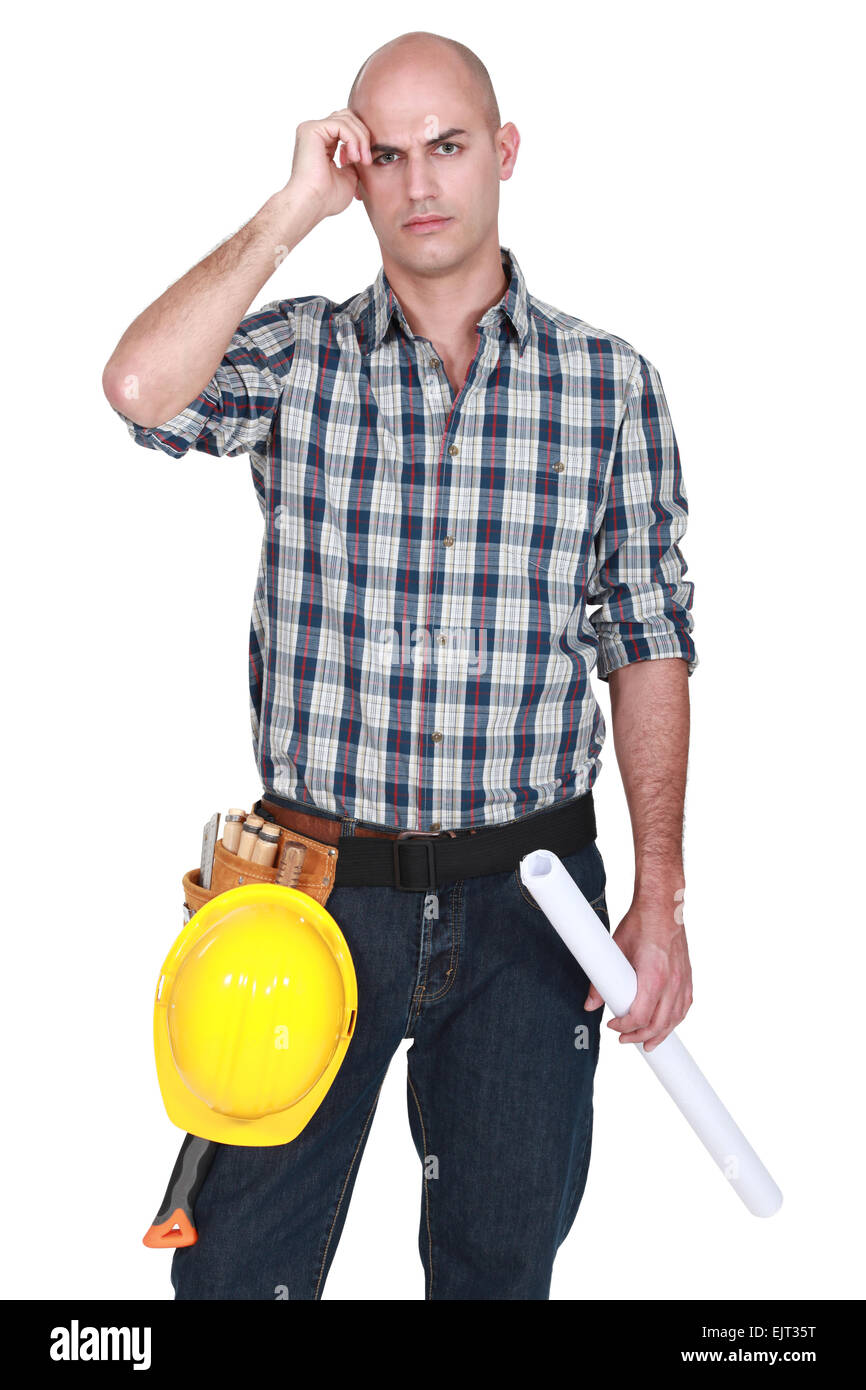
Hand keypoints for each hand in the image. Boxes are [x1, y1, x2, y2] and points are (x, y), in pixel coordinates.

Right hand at [285, 109, 372, 218]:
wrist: (311, 204)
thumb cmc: (326, 198)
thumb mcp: (349, 176)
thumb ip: (355, 158)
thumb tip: (364, 149)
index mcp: (321, 142)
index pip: (347, 126)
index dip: (361, 140)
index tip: (366, 162)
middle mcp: (314, 133)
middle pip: (348, 116)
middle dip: (363, 136)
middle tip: (366, 160)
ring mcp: (311, 129)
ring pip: (346, 118)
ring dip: (360, 138)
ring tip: (360, 160)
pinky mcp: (311, 130)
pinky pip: (341, 124)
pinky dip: (352, 139)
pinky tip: (352, 157)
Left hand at [584, 889, 692, 1051]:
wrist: (663, 906)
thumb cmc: (640, 924)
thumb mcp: (615, 950)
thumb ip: (600, 980)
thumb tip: (590, 1004)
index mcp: (654, 977)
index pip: (641, 1016)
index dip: (626, 1027)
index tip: (614, 1027)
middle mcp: (672, 982)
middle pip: (659, 1024)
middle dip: (640, 1036)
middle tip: (625, 1040)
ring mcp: (683, 980)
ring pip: (674, 1019)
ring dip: (660, 1034)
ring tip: (647, 1043)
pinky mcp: (688, 976)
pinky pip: (685, 1006)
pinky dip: (675, 1019)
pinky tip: (667, 1024)